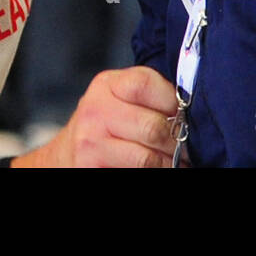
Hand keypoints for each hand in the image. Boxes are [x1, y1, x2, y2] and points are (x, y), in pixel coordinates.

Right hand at [13, 66, 178, 167]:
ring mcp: (90, 141)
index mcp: (107, 85)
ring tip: (179, 162)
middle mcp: (95, 110)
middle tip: (190, 147)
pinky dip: (157, 171)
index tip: (185, 114)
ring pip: (148, 157)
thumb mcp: (118, 99)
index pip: (145, 83)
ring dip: (171, 163)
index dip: (173, 101)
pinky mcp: (90, 165)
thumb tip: (190, 106)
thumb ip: (147, 95)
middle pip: (153, 126)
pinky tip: (161, 168)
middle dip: (179, 141)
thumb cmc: (103, 125)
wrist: (64, 156)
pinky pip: (138, 172)